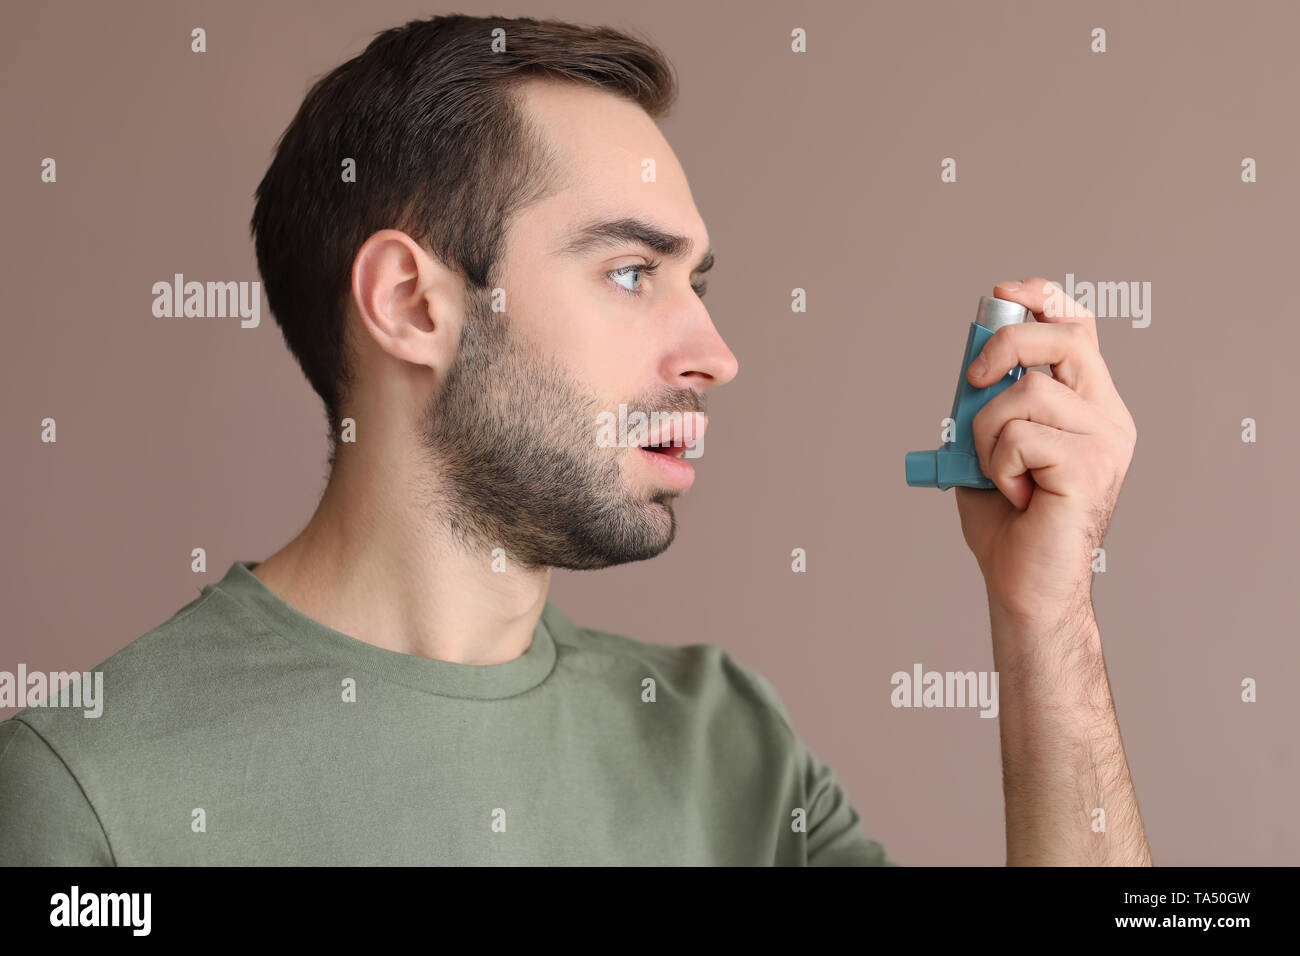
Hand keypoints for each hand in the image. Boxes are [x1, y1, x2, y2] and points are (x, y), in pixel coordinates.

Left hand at [956, 278, 1136, 631]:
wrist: (1025, 585)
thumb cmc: (1009, 523)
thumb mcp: (988, 448)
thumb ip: (987, 405)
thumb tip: (973, 367)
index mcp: (1089, 406)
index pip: (1080, 329)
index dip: (1044, 299)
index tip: (1003, 294)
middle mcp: (1108, 416)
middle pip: (1063, 338)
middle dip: (1005, 345)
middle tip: (974, 382)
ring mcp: (1106, 440)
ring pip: (1025, 394)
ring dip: (987, 434)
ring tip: (1000, 474)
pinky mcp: (1091, 465)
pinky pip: (1019, 435)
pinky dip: (997, 464)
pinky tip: (1017, 495)